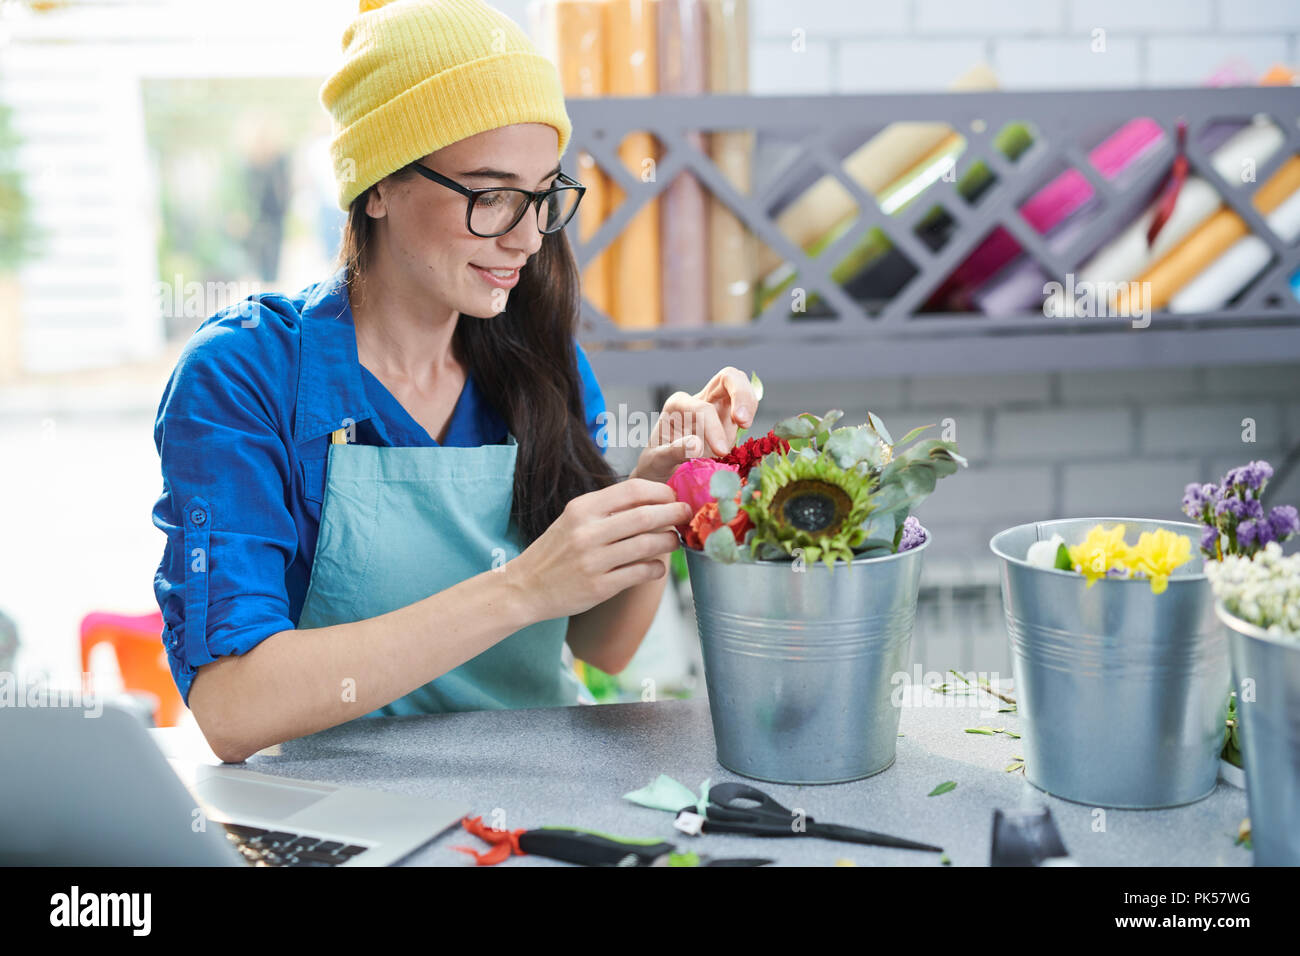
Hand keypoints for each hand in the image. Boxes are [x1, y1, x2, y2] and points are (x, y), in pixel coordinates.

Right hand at [507, 479, 693, 619]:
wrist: (525, 587)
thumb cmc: (556, 551)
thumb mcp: (574, 519)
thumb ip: (608, 509)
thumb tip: (652, 501)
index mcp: (582, 509)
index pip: (633, 490)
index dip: (661, 492)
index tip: (673, 496)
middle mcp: (587, 532)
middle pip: (646, 516)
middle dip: (675, 513)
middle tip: (687, 514)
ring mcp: (593, 561)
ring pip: (647, 545)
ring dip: (669, 542)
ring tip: (675, 541)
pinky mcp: (599, 587)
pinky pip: (640, 573)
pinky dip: (656, 568)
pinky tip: (658, 567)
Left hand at [629, 367, 759, 483]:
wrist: (662, 472)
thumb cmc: (656, 464)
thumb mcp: (658, 460)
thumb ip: (675, 451)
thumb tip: (697, 445)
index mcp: (678, 404)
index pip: (703, 408)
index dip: (715, 428)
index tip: (721, 451)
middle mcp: (698, 399)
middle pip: (728, 378)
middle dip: (741, 394)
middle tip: (744, 421)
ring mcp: (716, 406)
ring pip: (741, 388)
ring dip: (748, 405)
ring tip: (744, 427)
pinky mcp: (728, 418)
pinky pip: (746, 407)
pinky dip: (751, 414)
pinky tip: (744, 428)